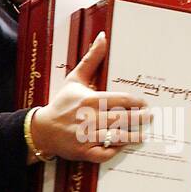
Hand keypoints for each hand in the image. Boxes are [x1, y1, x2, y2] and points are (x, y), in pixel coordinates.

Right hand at [30, 32, 153, 163]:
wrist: (41, 129)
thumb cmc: (61, 104)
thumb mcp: (74, 79)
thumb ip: (92, 59)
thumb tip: (103, 37)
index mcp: (90, 100)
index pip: (122, 100)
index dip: (137, 102)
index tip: (144, 103)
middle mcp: (90, 119)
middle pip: (124, 118)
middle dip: (140, 119)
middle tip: (149, 118)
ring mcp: (86, 136)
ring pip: (117, 137)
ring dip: (132, 136)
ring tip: (141, 135)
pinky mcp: (83, 151)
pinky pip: (103, 154)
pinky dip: (113, 151)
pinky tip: (120, 147)